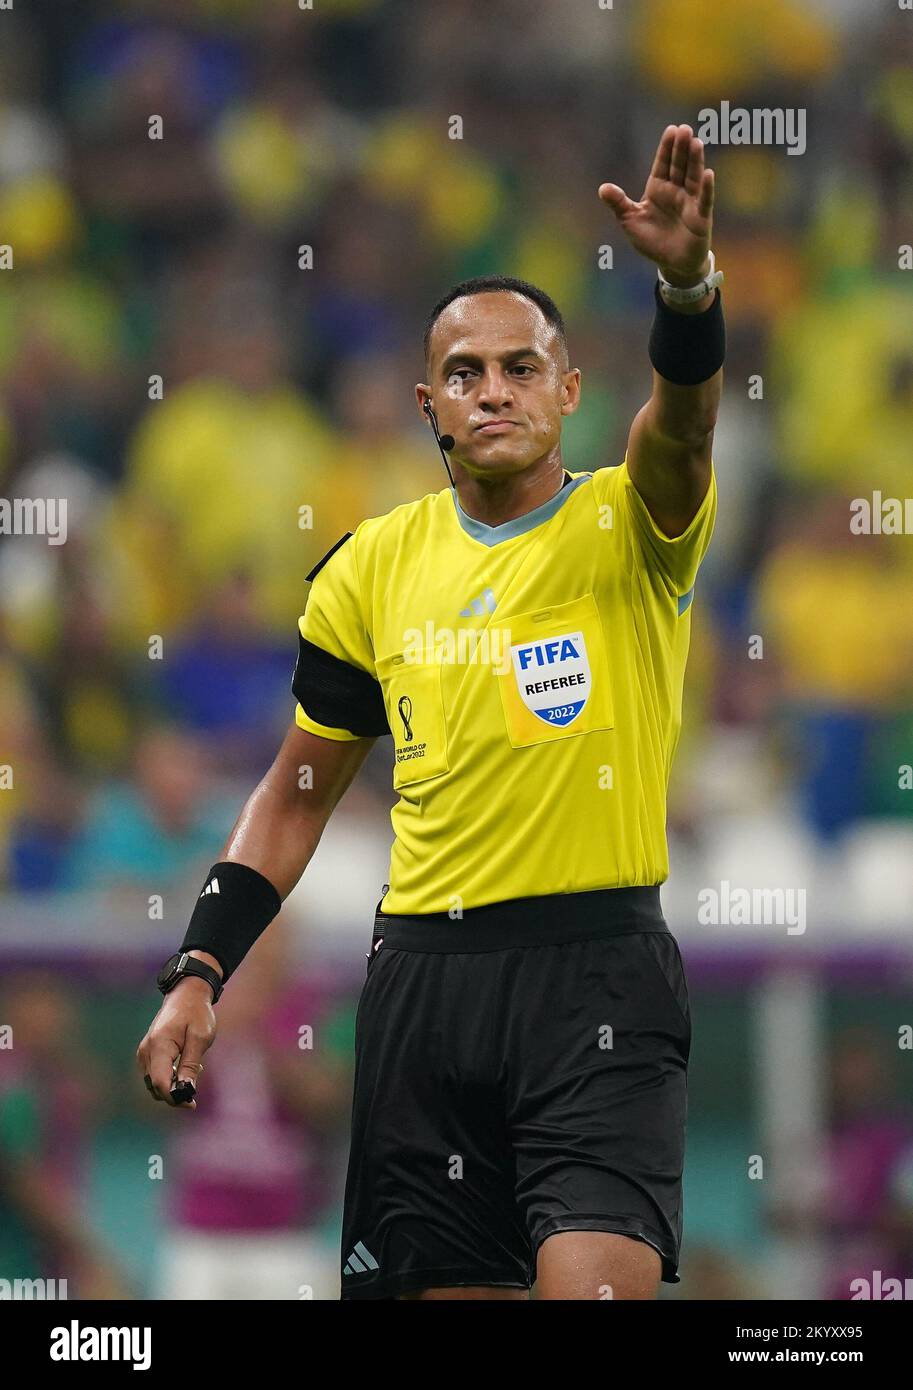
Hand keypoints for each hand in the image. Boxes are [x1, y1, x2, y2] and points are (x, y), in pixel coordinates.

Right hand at [136, 976, 215, 1109]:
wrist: (186, 994)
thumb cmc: (196, 1013)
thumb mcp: (200, 1038)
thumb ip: (191, 1065)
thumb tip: (186, 1090)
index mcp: (159, 1046)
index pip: (160, 1082)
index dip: (174, 1098)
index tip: (192, 1103)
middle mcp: (146, 1051)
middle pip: (155, 1086)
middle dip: (174, 1095)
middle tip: (195, 1091)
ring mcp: (144, 1052)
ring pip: (153, 1083)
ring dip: (171, 1087)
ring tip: (192, 1072)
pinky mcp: (147, 1053)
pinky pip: (154, 1074)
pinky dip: (167, 1078)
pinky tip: (183, 1068)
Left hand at [598, 124, 714, 283]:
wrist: (672, 263)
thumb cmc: (652, 240)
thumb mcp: (630, 220)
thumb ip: (619, 203)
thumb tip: (602, 188)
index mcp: (658, 189)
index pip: (663, 164)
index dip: (667, 148)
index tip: (671, 130)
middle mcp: (676, 191)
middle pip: (679, 166)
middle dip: (681, 149)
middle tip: (685, 130)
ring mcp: (690, 203)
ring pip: (693, 178)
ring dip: (695, 161)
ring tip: (696, 143)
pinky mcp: (701, 218)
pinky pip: (704, 201)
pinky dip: (707, 188)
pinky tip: (708, 174)